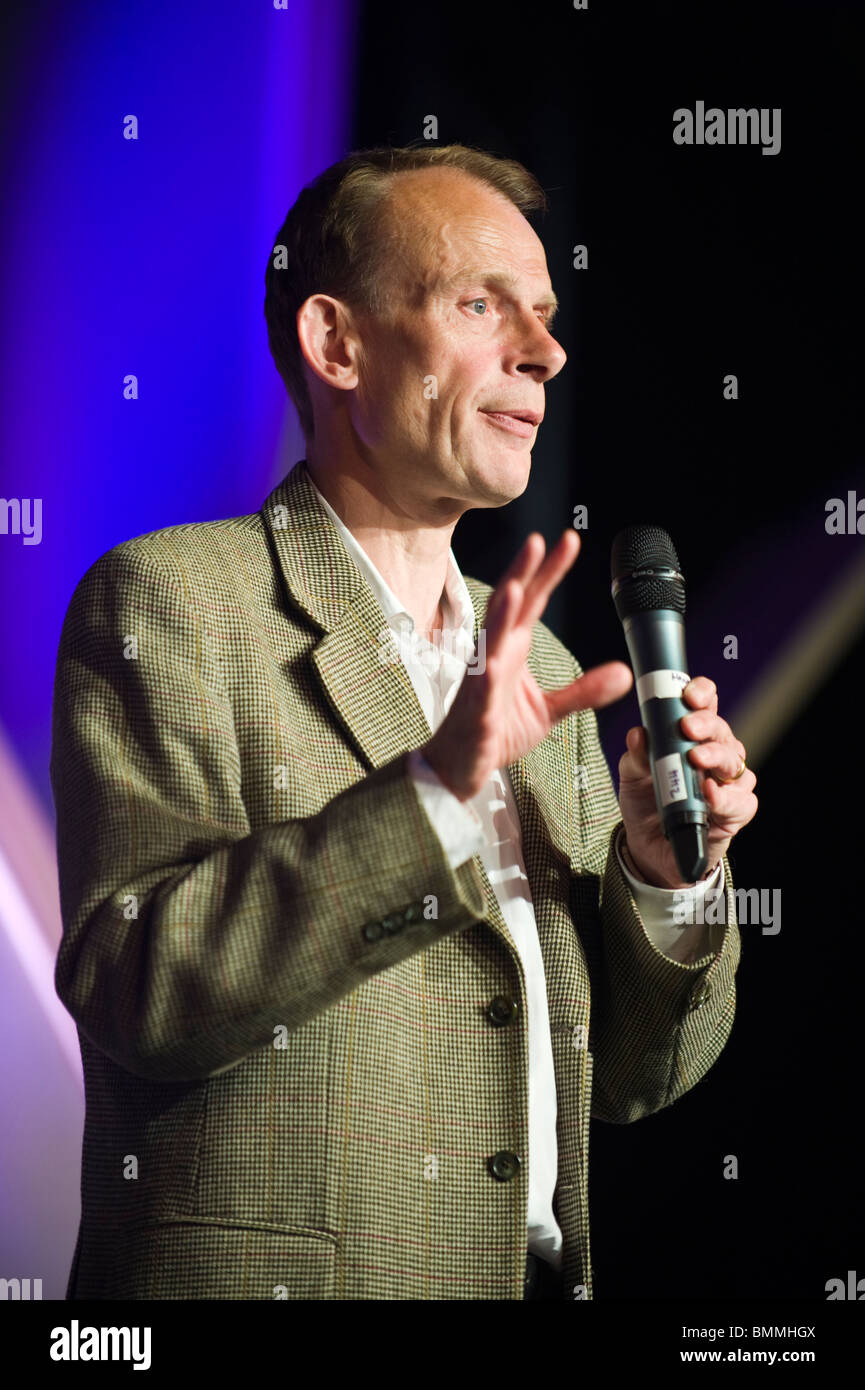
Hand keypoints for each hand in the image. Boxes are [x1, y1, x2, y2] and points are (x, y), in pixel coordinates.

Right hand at [423, 530, 632, 800]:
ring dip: (500, 615)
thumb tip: (625, 673)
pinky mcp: (474, 711)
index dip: (549, 570)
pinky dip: (484, 676)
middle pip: (510, 607)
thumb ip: (584, 690)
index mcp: (512, 648)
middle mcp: (495, 654)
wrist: (460, 766)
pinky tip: (491, 662)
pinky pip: (478, 691)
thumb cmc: (496, 730)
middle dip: (523, 575)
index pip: (534, 600)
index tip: (568, 540)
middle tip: (539, 542)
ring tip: (514, 590)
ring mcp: (481, 680)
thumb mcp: (549, 711)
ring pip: (489, 640)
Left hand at [618, 676, 757, 888]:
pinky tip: (709, 792)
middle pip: (721, 731)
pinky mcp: (736, 813)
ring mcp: (729, 783)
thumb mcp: (632, 776)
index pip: (705, 705)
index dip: (702, 694)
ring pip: (734, 762)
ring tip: (696, 759)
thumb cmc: (646, 803)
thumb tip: (639, 734)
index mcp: (692, 736)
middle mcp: (715, 754)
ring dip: (716, 757)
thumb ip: (636, 755)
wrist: (650, 849)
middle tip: (688, 727)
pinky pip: (740, 801)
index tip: (689, 694)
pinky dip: (724, 797)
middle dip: (707, 725)